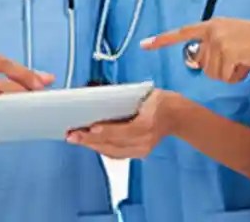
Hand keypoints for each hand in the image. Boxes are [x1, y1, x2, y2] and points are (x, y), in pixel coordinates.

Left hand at [65, 89, 180, 158]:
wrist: (177, 116)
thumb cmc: (159, 101)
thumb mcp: (143, 94)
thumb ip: (123, 99)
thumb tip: (96, 99)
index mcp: (147, 124)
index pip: (123, 131)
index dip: (106, 131)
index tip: (90, 129)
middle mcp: (144, 141)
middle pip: (114, 144)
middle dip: (90, 140)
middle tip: (72, 135)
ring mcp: (142, 150)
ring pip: (112, 152)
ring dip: (92, 146)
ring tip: (75, 139)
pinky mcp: (139, 153)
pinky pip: (116, 154)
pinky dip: (101, 148)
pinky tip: (89, 143)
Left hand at [140, 18, 249, 83]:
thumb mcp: (233, 39)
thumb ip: (215, 47)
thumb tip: (200, 63)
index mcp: (212, 25)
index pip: (183, 33)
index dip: (162, 40)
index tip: (144, 45)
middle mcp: (213, 30)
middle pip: (202, 64)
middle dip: (220, 68)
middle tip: (240, 59)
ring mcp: (220, 40)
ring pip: (213, 73)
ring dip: (230, 73)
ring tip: (246, 60)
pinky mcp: (228, 51)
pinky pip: (225, 77)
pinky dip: (237, 76)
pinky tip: (249, 64)